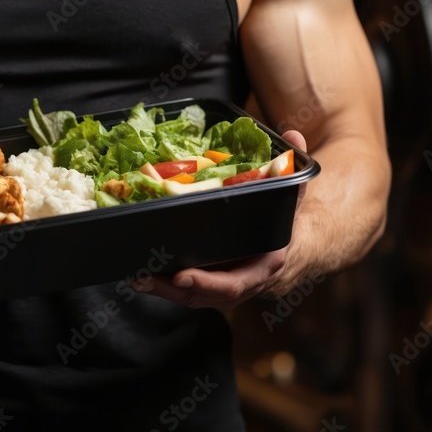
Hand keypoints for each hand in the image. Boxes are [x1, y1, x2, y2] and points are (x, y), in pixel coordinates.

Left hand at [134, 130, 307, 308]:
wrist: (297, 250)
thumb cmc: (289, 223)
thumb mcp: (294, 196)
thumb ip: (291, 168)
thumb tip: (292, 134)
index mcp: (264, 266)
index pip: (234, 283)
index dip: (207, 282)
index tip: (182, 275)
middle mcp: (243, 284)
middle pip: (203, 295)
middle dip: (171, 289)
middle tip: (143, 276)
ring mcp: (225, 288)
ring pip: (190, 297)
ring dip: (160, 290)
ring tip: (135, 276)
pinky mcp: (212, 287)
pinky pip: (186, 292)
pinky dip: (163, 287)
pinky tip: (140, 276)